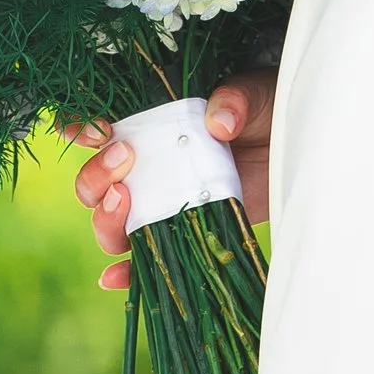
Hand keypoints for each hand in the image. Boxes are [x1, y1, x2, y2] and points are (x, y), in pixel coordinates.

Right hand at [70, 77, 273, 292]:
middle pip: (96, 184)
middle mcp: (147, 168)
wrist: (291, 147)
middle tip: (125, 160)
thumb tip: (220, 122)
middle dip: (96, 176)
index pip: (101, 130)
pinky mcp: (182, 232)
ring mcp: (162, 203)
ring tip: (126, 203)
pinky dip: (126, 274)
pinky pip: (145, 261)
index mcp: (152, 126)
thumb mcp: (253, 95)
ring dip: (105, 219)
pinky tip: (113, 278)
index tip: (93, 130)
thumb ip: (235, 100)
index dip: (81, 130)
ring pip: (112, 222)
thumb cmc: (265, 111)